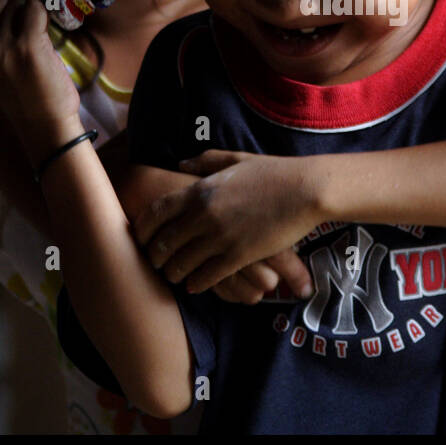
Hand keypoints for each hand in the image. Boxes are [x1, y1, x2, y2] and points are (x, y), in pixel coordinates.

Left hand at [132, 149, 322, 294]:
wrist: (306, 190)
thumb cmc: (273, 172)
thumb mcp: (236, 159)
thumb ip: (205, 161)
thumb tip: (180, 164)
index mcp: (199, 190)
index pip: (155, 213)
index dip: (141, 229)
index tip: (139, 238)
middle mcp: (204, 215)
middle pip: (163, 243)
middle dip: (154, 256)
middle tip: (154, 262)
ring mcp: (220, 237)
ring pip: (181, 264)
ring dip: (173, 273)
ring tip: (173, 276)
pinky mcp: (239, 256)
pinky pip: (206, 277)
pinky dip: (196, 284)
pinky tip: (195, 285)